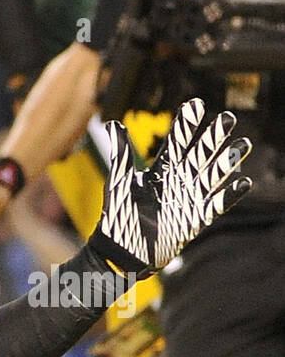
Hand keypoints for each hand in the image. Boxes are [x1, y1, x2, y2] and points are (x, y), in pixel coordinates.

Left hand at [93, 98, 251, 272]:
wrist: (121, 250)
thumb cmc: (119, 215)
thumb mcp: (119, 181)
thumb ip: (121, 153)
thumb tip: (113, 124)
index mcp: (161, 171)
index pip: (177, 143)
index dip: (186, 126)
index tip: (195, 105)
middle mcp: (178, 181)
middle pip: (199, 155)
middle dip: (212, 138)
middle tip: (226, 118)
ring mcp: (188, 198)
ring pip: (213, 176)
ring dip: (228, 161)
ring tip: (242, 144)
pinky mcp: (194, 218)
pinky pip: (217, 205)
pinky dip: (230, 195)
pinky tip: (242, 183)